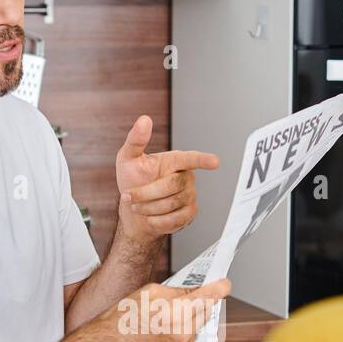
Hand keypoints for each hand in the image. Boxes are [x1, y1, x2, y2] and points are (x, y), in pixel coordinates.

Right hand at [92, 278, 231, 341]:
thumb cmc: (121, 322)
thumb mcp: (149, 293)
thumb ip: (177, 291)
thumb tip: (194, 291)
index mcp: (177, 313)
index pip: (209, 297)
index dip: (219, 288)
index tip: (224, 285)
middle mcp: (183, 335)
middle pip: (205, 313)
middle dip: (198, 305)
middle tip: (185, 300)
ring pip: (195, 330)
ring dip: (187, 323)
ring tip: (163, 321)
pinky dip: (180, 338)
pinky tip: (161, 335)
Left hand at [116, 115, 218, 242]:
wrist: (134, 211)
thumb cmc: (133, 181)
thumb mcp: (127, 158)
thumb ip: (136, 140)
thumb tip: (144, 120)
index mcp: (175, 161)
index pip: (190, 159)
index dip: (202, 160)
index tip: (215, 162)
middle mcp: (186, 177)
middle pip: (172, 185)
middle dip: (146, 193)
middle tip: (129, 196)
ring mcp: (190, 196)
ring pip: (171, 204)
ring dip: (148, 208)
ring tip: (138, 206)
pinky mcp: (189, 213)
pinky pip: (174, 219)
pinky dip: (156, 221)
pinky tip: (150, 216)